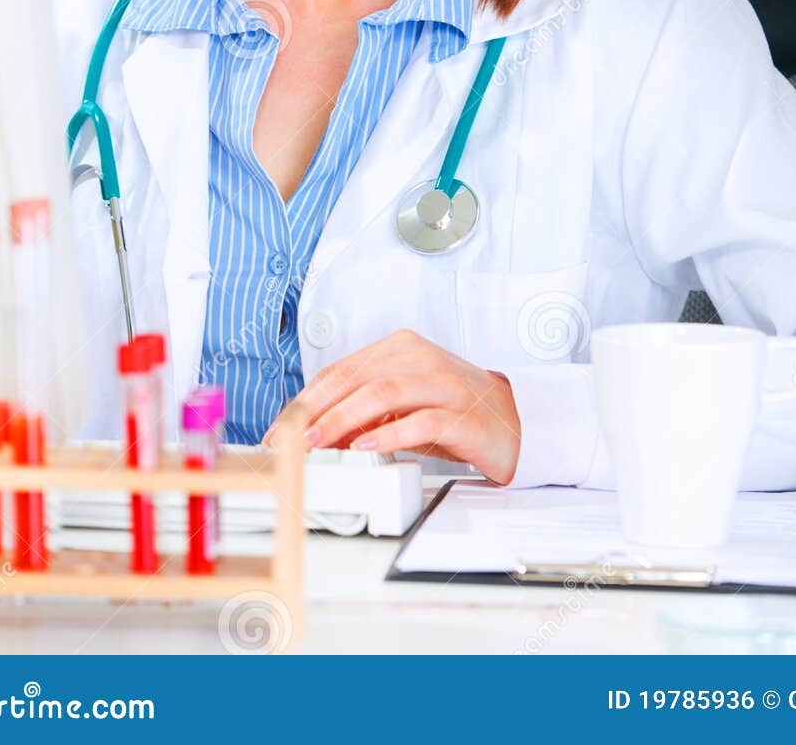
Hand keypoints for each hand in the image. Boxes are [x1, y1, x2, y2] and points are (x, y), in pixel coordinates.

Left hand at [262, 328, 521, 484]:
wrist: (514, 421)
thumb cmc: (454, 412)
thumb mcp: (403, 404)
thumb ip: (364, 408)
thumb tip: (315, 430)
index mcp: (401, 348)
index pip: (341, 369)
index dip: (307, 399)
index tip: (281, 428)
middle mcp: (420, 358)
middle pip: (356, 378)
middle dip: (315, 410)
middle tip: (288, 439)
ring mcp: (442, 383)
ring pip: (382, 393)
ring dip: (343, 418)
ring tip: (317, 442)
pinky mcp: (461, 413)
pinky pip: (420, 421)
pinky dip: (388, 435)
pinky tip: (366, 448)